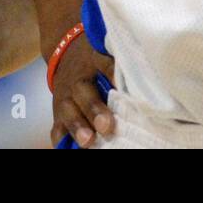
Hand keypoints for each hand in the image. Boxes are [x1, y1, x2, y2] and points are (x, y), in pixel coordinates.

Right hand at [50, 33, 114, 147]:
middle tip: (106, 125)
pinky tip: (68, 148)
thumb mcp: (106, 55)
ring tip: (87, 141)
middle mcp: (77, 79)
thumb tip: (145, 85)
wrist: (67, 57)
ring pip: (68, 111)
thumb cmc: (96, 62)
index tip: (122, 85)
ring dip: (78, 127)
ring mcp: (64, 97)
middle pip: (83, 91)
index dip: (112, 72)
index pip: (103, 62)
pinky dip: (62, 140)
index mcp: (93, 59)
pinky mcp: (57, 114)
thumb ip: (122, 68)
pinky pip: (57, 128)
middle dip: (94, 109)